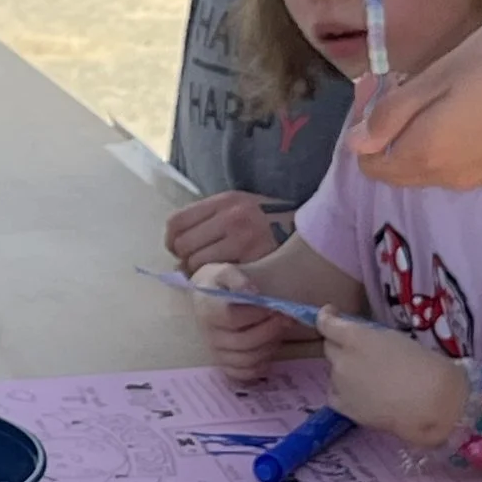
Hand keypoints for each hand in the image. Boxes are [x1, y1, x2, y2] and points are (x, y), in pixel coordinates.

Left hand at [165, 189, 283, 270]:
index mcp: (226, 200)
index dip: (170, 240)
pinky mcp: (254, 262)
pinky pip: (218, 277)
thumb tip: (175, 247)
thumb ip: (209, 219)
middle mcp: (233, 217)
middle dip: (185, 259)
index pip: (177, 221)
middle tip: (198, 265)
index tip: (176, 249)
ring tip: (213, 273)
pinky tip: (226, 279)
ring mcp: (244, 240)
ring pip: (197, 265)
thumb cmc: (267, 224)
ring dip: (199, 273)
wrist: (311, 234)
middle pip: (183, 246)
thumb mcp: (239, 207)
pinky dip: (216, 281)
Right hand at [191, 260, 293, 383]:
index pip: (233, 319)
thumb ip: (238, 279)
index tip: (274, 306)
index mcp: (208, 310)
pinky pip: (244, 374)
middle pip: (244, 342)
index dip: (258, 315)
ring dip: (270, 346)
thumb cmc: (218, 284)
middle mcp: (210, 335)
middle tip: (287, 319)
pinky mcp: (224, 365)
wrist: (204, 299)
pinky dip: (261, 366)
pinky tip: (268, 350)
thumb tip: (254, 294)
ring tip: (279, 331)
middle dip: (271, 331)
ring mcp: (217, 353)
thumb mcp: (224, 271)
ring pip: (247, 359)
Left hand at [312, 311, 468, 449]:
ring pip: (334, 373)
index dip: (327, 317)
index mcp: (354, 337)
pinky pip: (336, 394)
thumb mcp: (393, 338)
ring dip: (346, 371)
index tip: (331, 314)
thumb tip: (359, 341)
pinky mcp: (344, 407)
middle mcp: (341, 359)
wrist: (431, 401)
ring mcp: (340, 385)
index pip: (326, 323)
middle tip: (361, 354)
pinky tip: (363, 396)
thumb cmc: (422, 364)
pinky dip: (345, 392)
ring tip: (370, 380)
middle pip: (330, 348)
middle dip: (341, 347)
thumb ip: (369, 337)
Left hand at [352, 4, 481, 190]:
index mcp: (429, 153)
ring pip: (440, 164)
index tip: (381, 84)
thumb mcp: (443, 71)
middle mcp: (456, 179)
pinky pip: (473, 161)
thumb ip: (395, 112)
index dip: (365, 125)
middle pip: (404, 167)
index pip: (370, 164)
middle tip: (411, 77)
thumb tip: (357, 144)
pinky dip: (465, 138)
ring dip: (431, 133)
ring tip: (452, 84)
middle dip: (396, 131)